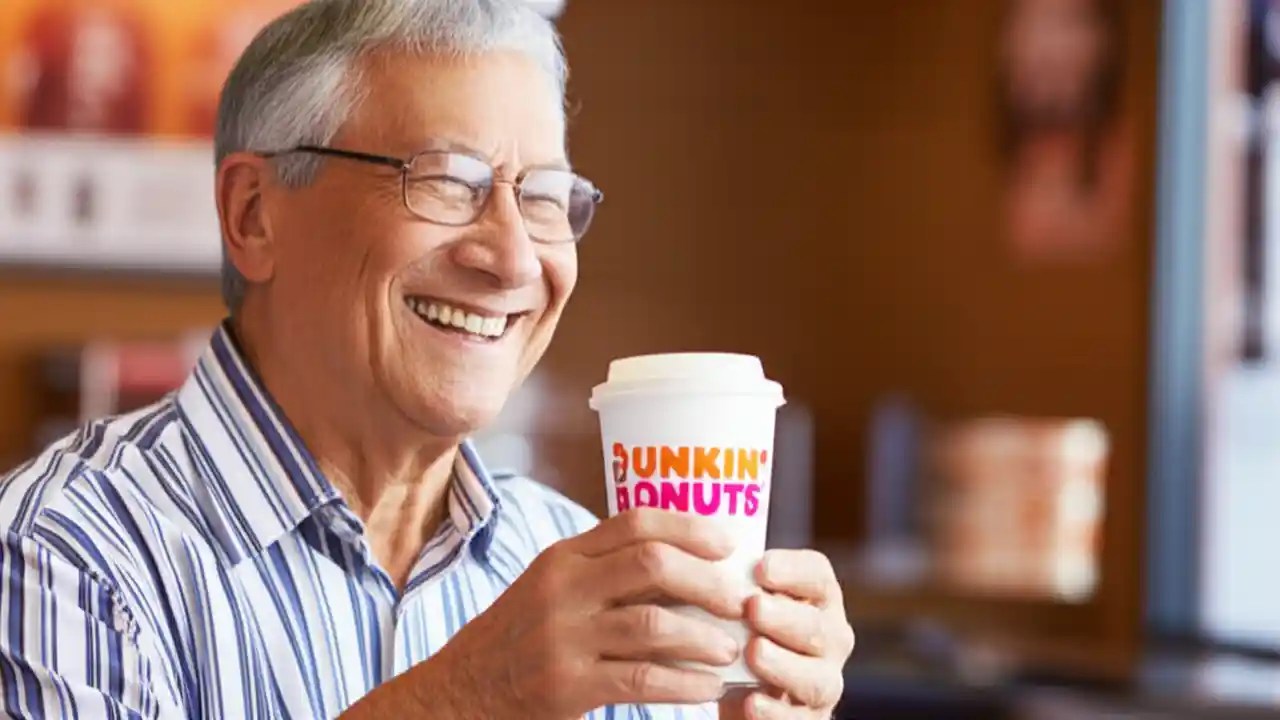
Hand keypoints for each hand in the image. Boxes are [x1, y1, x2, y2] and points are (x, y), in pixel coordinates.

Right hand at [423, 508, 749, 719]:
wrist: (461, 691)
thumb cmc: (521, 638)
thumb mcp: (553, 590)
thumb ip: (609, 575)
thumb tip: (693, 571)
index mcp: (563, 557)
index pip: (634, 523)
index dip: (689, 527)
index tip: (728, 543)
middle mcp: (562, 588)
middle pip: (652, 564)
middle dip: (708, 582)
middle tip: (740, 602)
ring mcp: (562, 637)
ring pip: (653, 625)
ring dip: (704, 638)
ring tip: (729, 650)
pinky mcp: (565, 685)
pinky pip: (641, 679)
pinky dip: (683, 684)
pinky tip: (706, 688)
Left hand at [721, 550, 854, 719]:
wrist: (745, 692)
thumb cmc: (741, 632)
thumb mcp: (742, 604)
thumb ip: (736, 584)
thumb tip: (702, 558)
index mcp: (818, 599)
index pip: (817, 575)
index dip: (793, 570)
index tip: (760, 567)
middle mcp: (831, 638)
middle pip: (817, 626)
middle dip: (785, 617)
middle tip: (753, 607)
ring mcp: (824, 681)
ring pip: (815, 677)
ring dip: (783, 664)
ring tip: (753, 652)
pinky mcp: (809, 719)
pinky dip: (776, 713)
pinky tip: (752, 702)